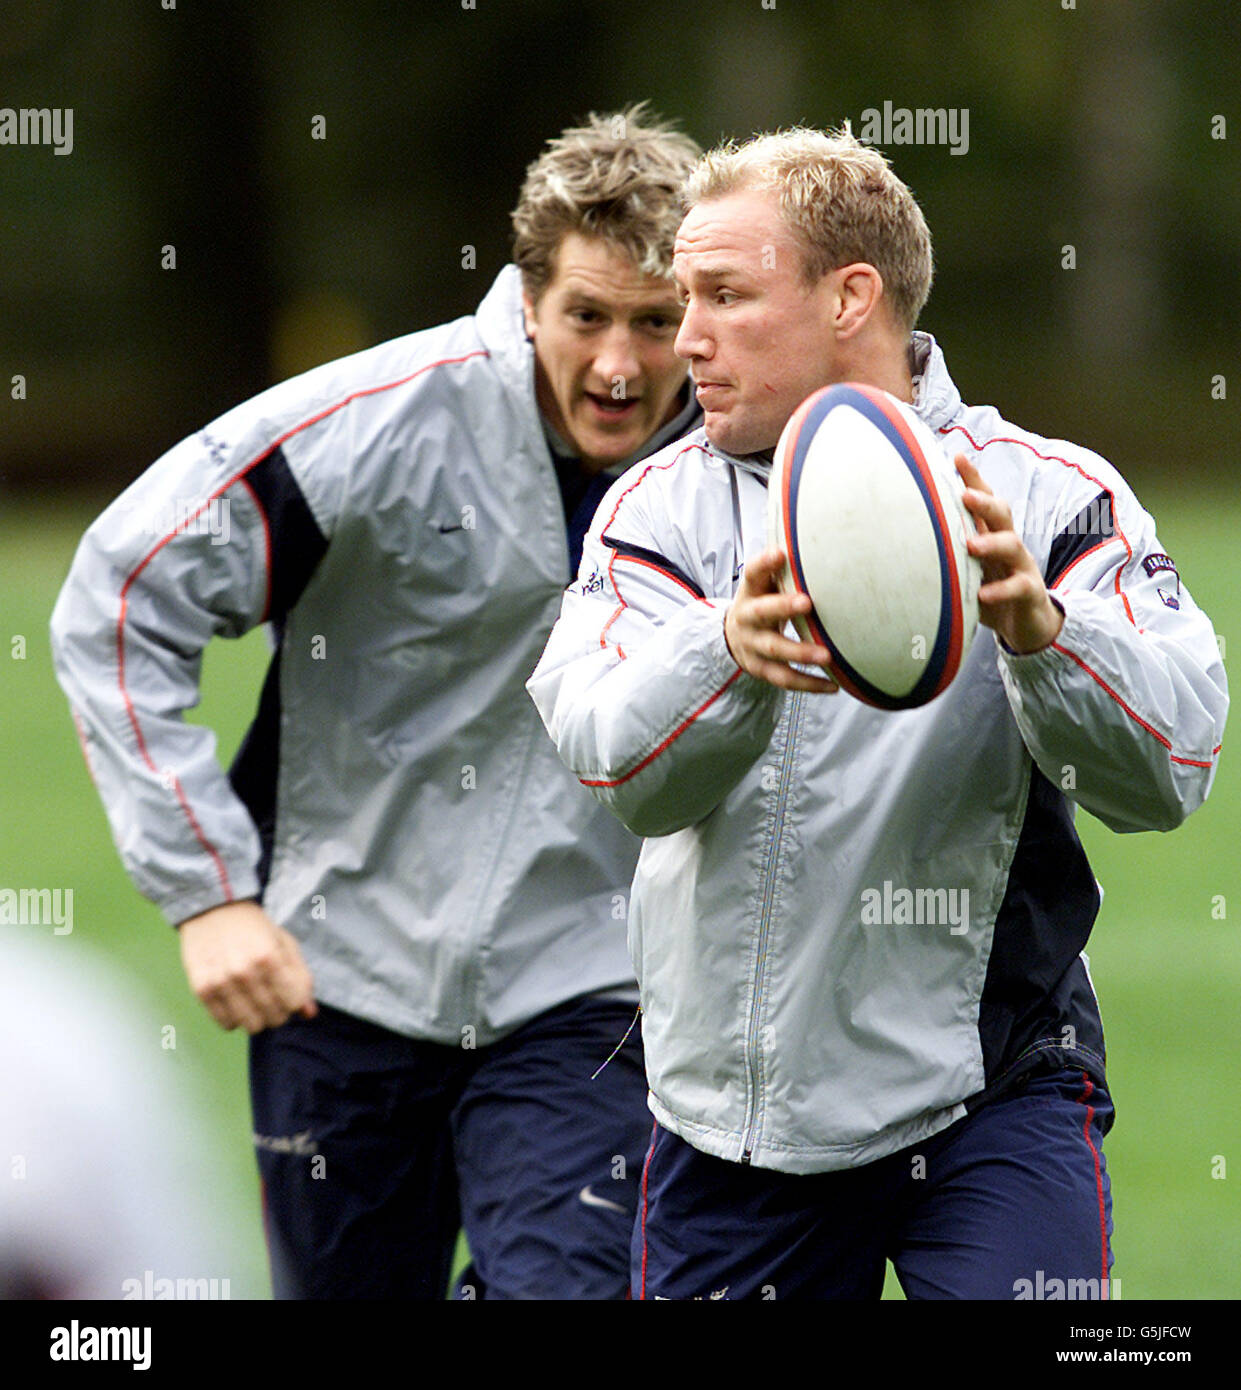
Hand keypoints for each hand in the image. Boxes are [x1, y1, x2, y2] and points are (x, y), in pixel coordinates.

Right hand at [178, 900, 316, 1033]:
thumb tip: (310, 1014)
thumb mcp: (284, 944)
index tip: (289, 992)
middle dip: (278, 1010)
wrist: (212, 911)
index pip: (293, 1002)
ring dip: (257, 1017)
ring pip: (251, 1026)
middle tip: (271, 995)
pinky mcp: (201, 990)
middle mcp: (243, 972)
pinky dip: (235, 1018)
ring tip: (253, 999)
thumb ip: (301, 978)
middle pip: (274, 1017)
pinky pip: (226, 1024)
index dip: (295, 1001)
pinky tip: (235, 1000)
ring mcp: (220, 983)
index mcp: (269, 957)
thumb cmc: (254, 929)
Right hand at [724, 549, 838, 692]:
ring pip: (774, 650)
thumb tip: (814, 543)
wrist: (734, 636)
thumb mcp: (764, 584)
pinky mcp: (759, 668)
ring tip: (826, 656)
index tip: (779, 553)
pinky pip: (784, 679)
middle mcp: (747, 618)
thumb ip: (781, 569)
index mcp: (750, 592)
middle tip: (806, 603)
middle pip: (762, 612)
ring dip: (800, 653)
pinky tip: (831, 685)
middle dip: (783, 608)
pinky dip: (808, 684)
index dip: (764, 563)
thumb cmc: (761, 602)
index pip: (753, 573)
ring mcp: (752, 645)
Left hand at [955, 454, 1063, 654]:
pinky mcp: (1029, 592)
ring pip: (1012, 545)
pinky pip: (1018, 587)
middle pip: (1001, 514)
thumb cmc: (990, 588)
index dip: (973, 479)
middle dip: (984, 501)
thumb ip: (948, 551)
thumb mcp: (968, 567)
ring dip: (991, 543)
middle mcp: (1008, 544)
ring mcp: (1021, 566)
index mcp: (991, 534)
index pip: (984, 501)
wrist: (1028, 623)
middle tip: (965, 495)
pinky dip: (1000, 590)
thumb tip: (904, 535)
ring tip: (971, 545)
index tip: (956, 457)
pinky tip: (983, 594)